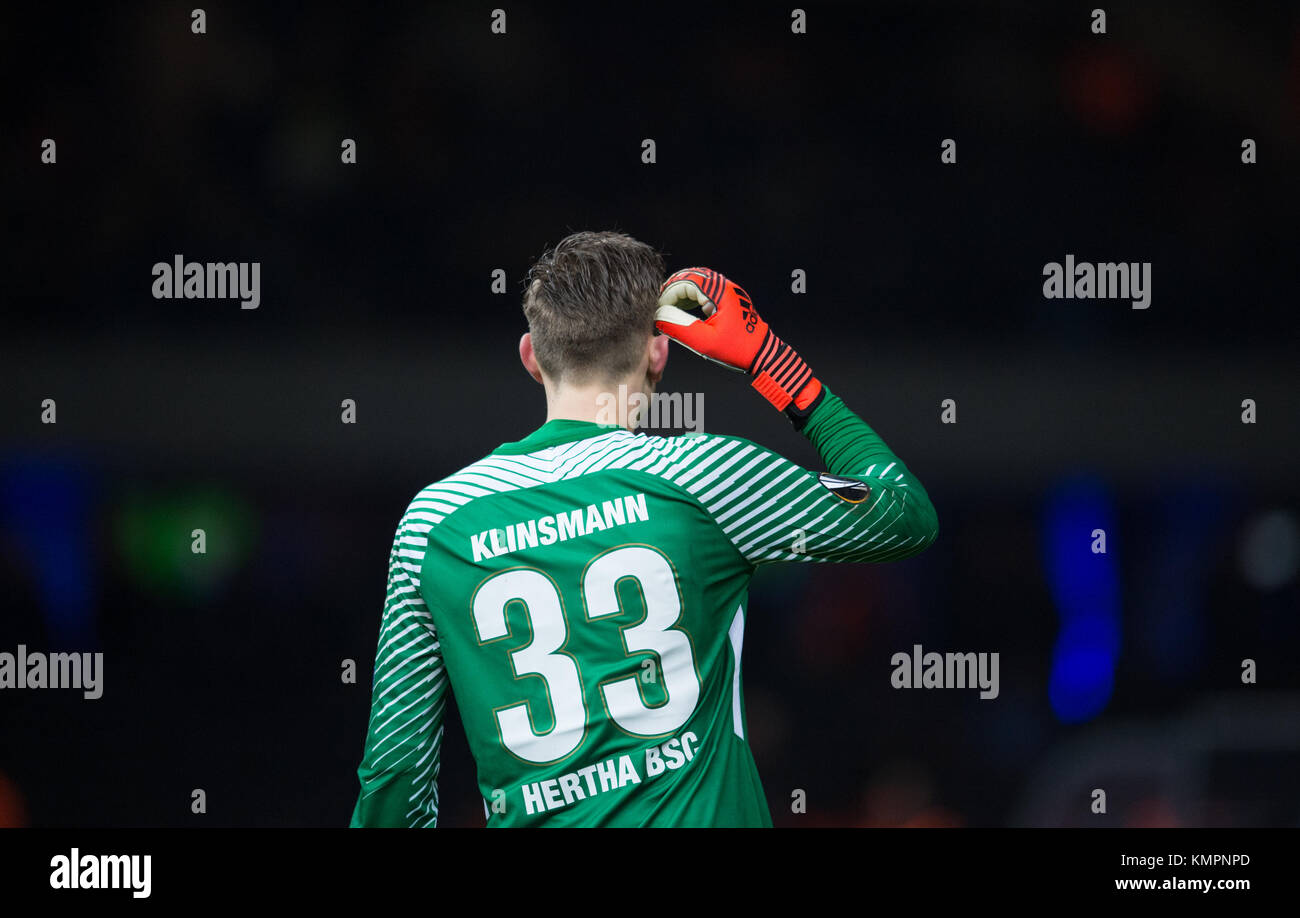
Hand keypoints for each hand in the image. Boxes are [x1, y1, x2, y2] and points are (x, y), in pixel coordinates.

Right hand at [655, 267, 822, 416]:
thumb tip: (659, 317)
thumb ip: (679, 327)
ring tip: (669, 305)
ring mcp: (729, 292)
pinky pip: (707, 289)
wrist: (762, 354)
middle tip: (660, 302)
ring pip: (700, 280)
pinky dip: (693, 295)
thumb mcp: (704, 342)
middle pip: (693, 275)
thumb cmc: (737, 349)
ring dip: (683, 290)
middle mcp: (726, 287)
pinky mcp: (730, 299)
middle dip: (674, 287)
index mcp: (720, 293)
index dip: (669, 293)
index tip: (660, 308)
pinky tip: (684, 307)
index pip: (686, 282)